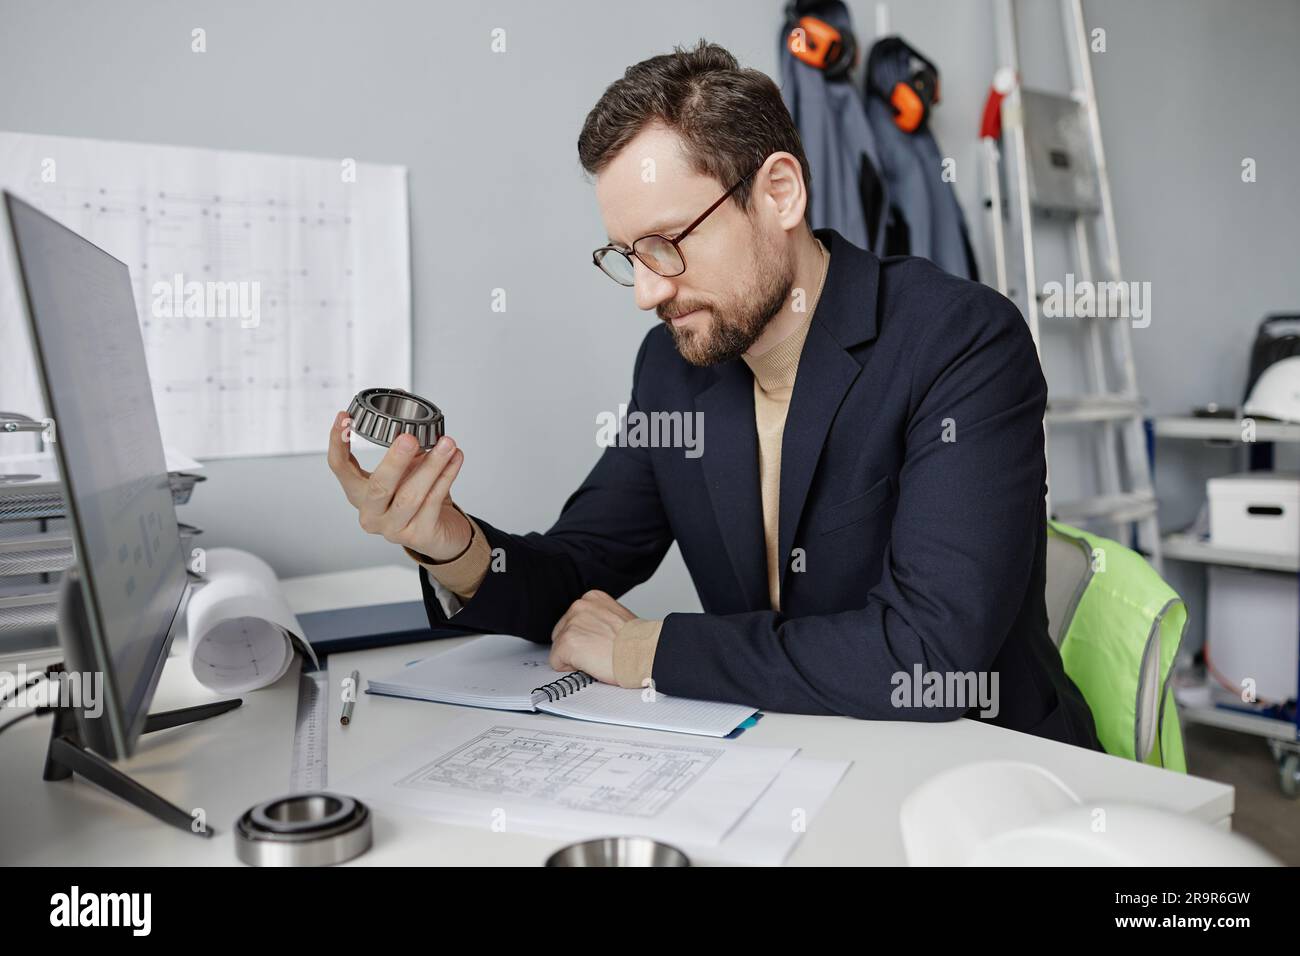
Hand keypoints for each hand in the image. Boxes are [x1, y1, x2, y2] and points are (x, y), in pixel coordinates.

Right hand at [326, 410, 471, 561]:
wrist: (440, 531)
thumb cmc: (417, 494)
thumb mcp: (405, 465)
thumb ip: (401, 437)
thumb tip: (401, 392)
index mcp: (359, 493)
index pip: (339, 467)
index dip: (337, 442)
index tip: (344, 417)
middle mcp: (371, 513)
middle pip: (378, 486)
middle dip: (395, 460)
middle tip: (408, 438)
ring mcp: (393, 528)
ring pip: (411, 495)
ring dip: (433, 466)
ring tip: (448, 443)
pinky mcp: (419, 535)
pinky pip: (433, 502)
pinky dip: (447, 476)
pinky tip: (456, 458)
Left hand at [549, 590, 637, 684]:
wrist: (645, 652)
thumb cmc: (639, 642)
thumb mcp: (618, 618)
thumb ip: (599, 621)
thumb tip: (592, 634)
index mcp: (592, 598)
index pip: (573, 620)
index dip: (584, 637)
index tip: (597, 643)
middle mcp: (579, 607)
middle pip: (562, 633)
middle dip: (576, 646)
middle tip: (599, 653)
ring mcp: (572, 624)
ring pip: (559, 648)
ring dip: (575, 658)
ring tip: (598, 657)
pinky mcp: (567, 643)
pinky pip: (556, 662)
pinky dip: (571, 669)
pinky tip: (591, 664)